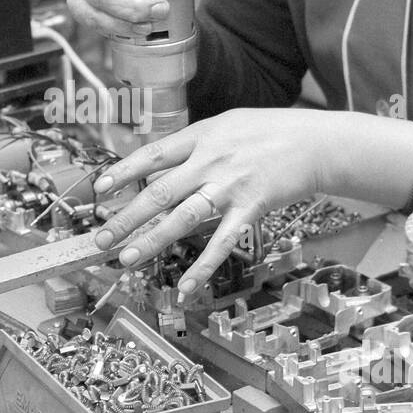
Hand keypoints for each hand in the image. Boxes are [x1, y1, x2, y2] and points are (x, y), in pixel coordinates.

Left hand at [91, 110, 412, 297]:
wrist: (314, 142)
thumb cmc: (267, 132)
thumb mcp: (223, 125)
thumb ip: (190, 145)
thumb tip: (155, 166)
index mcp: (200, 137)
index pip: (152, 156)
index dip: (123, 172)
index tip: (98, 190)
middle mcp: (210, 162)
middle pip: (159, 192)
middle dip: (126, 217)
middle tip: (100, 239)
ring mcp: (230, 187)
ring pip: (183, 219)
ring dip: (152, 241)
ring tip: (126, 259)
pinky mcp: (251, 210)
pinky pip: (222, 243)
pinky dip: (203, 267)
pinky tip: (185, 287)